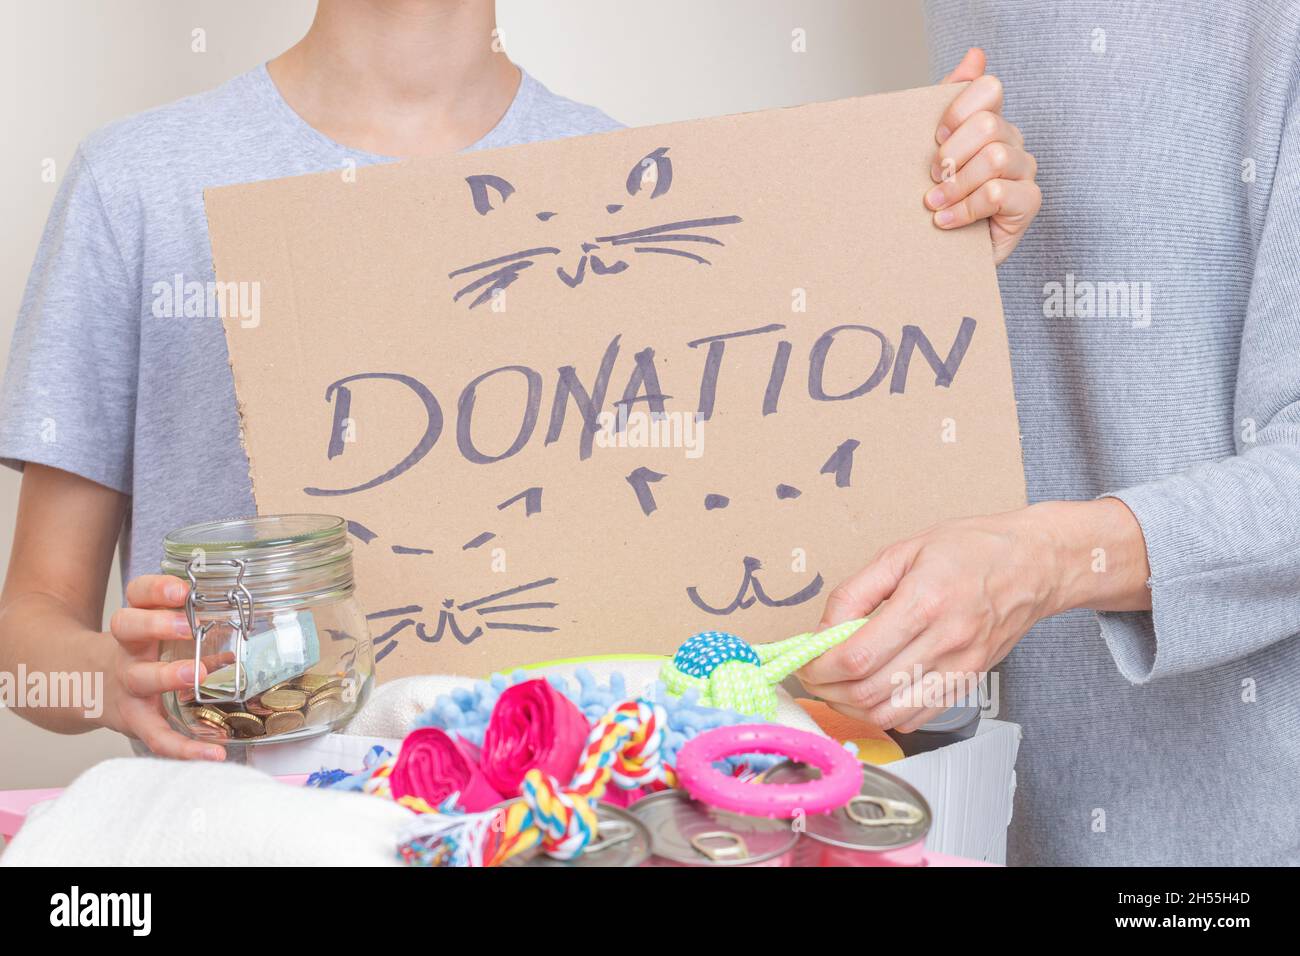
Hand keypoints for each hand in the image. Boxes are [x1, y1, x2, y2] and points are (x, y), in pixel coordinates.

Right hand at [101, 574, 226, 760]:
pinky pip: (156, 736)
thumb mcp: (153, 635)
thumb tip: (241, 634)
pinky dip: (184, 748)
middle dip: (156, 624)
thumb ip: (192, 632)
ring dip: (166, 675)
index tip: (181, 588)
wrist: (84, 688)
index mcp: (137, 624)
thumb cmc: (135, 656)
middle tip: (186, 626)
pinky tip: (212, 753)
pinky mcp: (134, 720)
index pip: (137, 595)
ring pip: (139, 677)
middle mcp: (127, 650)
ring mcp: (127, 685)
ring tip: (196, 674)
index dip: (156, 588)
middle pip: (128, 628)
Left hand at [798, 500, 1149, 731]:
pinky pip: (916, 717)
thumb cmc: (972, 549)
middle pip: (868, 692)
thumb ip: (856, 592)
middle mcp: (945, 641)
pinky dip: (884, 714)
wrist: (1034, 565)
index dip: (820, 667)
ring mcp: (960, 668)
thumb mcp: (902, 551)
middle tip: (813, 673)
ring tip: (838, 684)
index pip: (858, 657)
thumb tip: (823, 630)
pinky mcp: (969, 683)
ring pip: (889, 714)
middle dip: (827, 689)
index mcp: (924, 602)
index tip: (805, 660)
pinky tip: (873, 690)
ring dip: (851, 707)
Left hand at [926, 47, 1039, 263]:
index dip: (957, 111)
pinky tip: (944, 222)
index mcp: (992, 123)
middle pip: (989, 125)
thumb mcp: (930, 151)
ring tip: (934, 204)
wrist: (938, 254)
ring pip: (995, 158)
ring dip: (956, 185)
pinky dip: (966, 209)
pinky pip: (999, 193)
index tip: (935, 139)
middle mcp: (1013, 142)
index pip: (989, 89)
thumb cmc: (936, 200)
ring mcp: (1025, 172)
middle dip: (951, 154)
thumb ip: (946, 101)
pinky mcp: (1029, 203)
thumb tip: (975, 54)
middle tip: (932, 178)